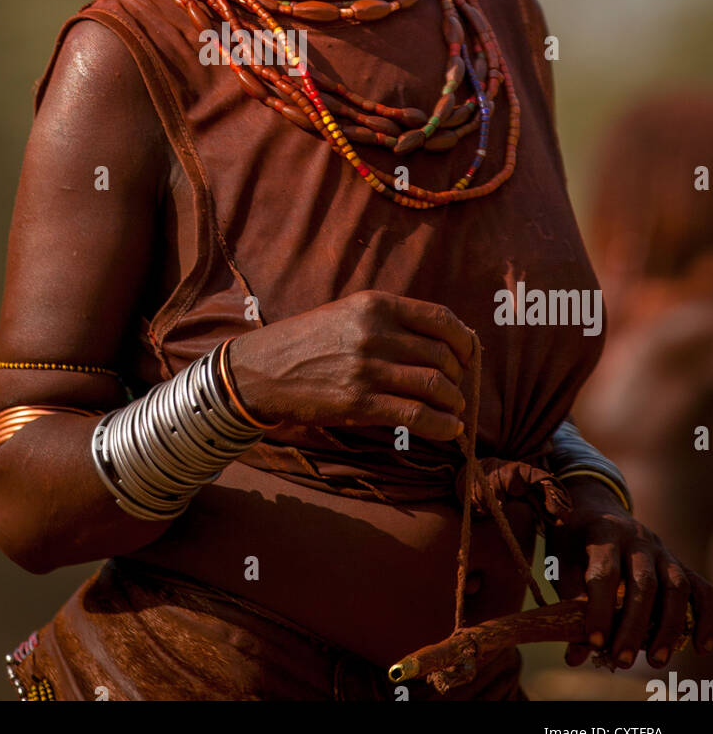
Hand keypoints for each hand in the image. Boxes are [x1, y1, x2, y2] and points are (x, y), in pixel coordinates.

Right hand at [227, 290, 474, 441]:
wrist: (264, 368)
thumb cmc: (310, 341)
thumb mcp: (349, 313)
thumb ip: (392, 321)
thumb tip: (444, 342)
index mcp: (375, 304)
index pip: (440, 319)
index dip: (464, 341)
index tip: (469, 355)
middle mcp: (375, 332)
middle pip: (442, 356)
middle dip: (460, 377)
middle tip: (459, 390)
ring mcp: (368, 368)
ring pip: (435, 386)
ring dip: (454, 403)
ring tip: (455, 411)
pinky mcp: (360, 402)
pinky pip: (416, 414)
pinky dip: (441, 425)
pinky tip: (448, 429)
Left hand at [544, 476, 712, 668]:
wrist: (594, 507)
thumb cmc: (574, 541)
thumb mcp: (562, 562)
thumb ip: (570, 604)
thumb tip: (576, 656)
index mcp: (603, 531)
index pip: (605, 573)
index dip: (600, 610)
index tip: (594, 643)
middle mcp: (637, 537)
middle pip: (643, 583)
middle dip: (634, 626)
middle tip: (622, 660)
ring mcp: (661, 549)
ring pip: (675, 586)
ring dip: (668, 627)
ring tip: (656, 660)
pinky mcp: (677, 561)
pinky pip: (701, 588)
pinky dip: (706, 617)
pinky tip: (701, 646)